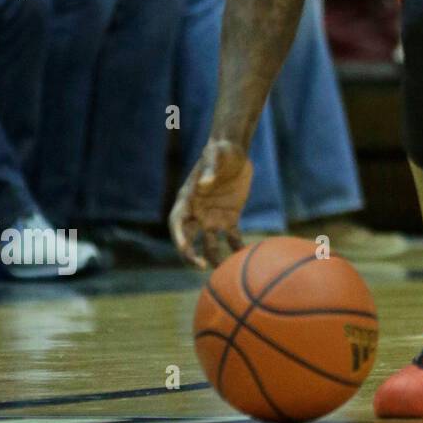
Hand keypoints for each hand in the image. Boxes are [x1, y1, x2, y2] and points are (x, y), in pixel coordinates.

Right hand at [170, 139, 253, 267]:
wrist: (234, 151)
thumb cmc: (219, 152)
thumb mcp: (214, 156)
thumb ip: (209, 170)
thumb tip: (204, 184)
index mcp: (187, 200)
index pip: (178, 223)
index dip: (179, 237)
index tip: (185, 249)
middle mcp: (197, 213)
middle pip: (189, 239)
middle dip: (191, 255)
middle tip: (200, 267)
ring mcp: (212, 217)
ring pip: (210, 244)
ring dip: (214, 257)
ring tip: (223, 270)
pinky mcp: (230, 217)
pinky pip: (232, 237)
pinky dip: (236, 247)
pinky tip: (244, 256)